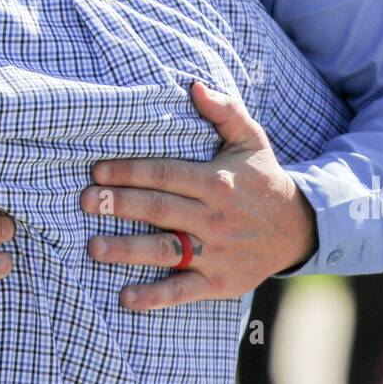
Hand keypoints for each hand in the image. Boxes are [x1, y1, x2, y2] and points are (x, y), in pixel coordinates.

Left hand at [79, 81, 316, 310]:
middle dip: (119, 205)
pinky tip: (125, 297)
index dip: (130, 172)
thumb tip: (194, 86)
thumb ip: (225, 111)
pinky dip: (154, 297)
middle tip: (83, 201)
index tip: (97, 171)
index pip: (166, 174)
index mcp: (217, 182)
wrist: (299, 229)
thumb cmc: (263, 179)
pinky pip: (183, 291)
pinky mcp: (219, 282)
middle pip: (160, 210)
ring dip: (127, 250)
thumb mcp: (252, 140)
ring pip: (165, 250)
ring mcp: (216, 252)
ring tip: (94, 247)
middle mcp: (214, 218)